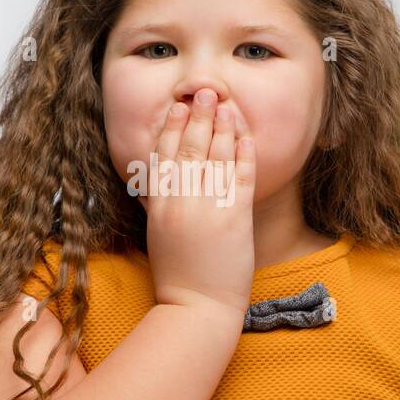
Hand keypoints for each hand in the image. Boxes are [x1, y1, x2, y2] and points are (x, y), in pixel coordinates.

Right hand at [138, 88, 255, 318]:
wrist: (196, 308)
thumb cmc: (177, 275)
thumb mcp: (157, 233)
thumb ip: (157, 203)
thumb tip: (154, 178)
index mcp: (159, 206)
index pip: (162, 157)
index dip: (170, 128)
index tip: (176, 107)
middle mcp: (181, 203)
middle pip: (188, 149)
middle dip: (196, 116)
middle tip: (203, 91)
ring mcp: (208, 209)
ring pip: (215, 157)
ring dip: (221, 127)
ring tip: (225, 104)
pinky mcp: (234, 219)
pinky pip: (241, 177)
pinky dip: (244, 153)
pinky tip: (245, 135)